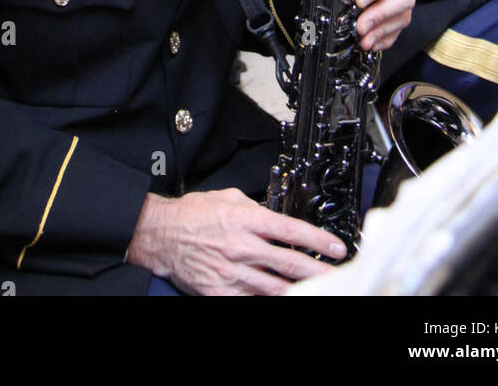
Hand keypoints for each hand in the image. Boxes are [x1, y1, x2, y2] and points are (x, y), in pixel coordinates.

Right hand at [126, 188, 344, 295]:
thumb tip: (276, 216)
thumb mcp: (227, 197)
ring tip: (319, 290)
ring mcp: (232, 273)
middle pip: (289, 262)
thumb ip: (255, 207)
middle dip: (318, 271)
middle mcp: (241, 247)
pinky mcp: (221, 293)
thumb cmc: (191, 215)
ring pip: (276, 287)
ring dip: (300, 289)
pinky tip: (284, 297)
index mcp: (245, 219)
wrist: (160, 235)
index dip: (317, 239)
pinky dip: (269, 299)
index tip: (336, 247)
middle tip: (338, 276)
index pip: (290, 230)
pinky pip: (252, 300)